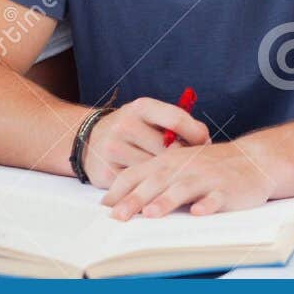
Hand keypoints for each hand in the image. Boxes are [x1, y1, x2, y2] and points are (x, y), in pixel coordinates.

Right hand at [81, 97, 209, 188]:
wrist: (89, 139)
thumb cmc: (132, 128)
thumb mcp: (150, 116)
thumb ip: (177, 123)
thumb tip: (204, 139)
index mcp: (141, 107)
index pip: (176, 119)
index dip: (196, 134)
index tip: (205, 143)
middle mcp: (125, 126)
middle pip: (168, 149)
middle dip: (184, 159)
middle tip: (192, 164)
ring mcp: (114, 150)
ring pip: (155, 170)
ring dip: (168, 175)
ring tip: (176, 174)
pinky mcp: (107, 173)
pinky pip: (139, 184)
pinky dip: (150, 186)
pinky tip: (156, 185)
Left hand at [103, 141, 273, 219]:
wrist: (253, 159)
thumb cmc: (209, 166)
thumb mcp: (178, 165)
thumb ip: (152, 180)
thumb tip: (118, 203)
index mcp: (168, 161)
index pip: (138, 173)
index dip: (119, 190)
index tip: (104, 210)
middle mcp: (184, 167)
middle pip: (156, 181)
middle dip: (136, 199)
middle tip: (118, 217)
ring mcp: (207, 177)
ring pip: (184, 188)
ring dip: (168, 200)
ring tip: (152, 214)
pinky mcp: (228, 189)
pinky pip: (217, 197)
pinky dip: (208, 204)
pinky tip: (199, 212)